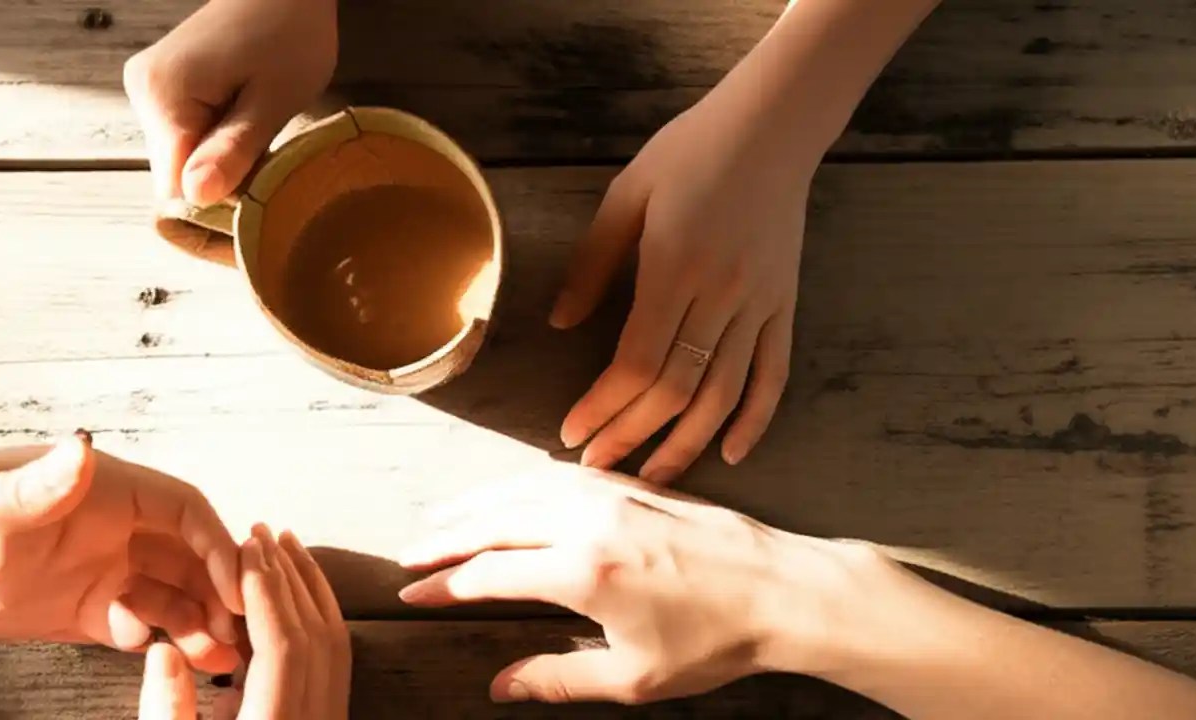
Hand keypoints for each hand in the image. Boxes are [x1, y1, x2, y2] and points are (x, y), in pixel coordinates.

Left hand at [0, 433, 242, 672]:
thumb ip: (35, 484)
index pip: (185, 510)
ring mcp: (104, 568)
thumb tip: (81, 450)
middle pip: (191, 556)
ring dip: (199, 622)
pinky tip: (168, 660)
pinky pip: (139, 624)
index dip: (217, 545)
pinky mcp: (87, 608)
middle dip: (220, 592)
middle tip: (241, 631)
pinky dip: (162, 642)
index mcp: (106, 489)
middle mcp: (116, 526)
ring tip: (219, 657)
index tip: (236, 585)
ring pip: (172, 595)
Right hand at [123, 0, 337, 205]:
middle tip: (269, 165)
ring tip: (261, 137)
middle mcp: (142, 95)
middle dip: (222, 186)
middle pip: (176, 178)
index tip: (257, 204)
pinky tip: (247, 127)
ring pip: (183, 162)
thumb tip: (196, 197)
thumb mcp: (274, 98)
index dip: (216, 209)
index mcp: (164, 97)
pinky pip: (187, 139)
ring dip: (222, 166)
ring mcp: (149, 91)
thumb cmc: (290, 32)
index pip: (173, 191)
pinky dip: (217, 146)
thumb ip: (235, 149)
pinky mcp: (163, 89)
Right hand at [138, 525, 350, 719]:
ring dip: (309, 588)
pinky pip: (336, 659)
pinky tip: (300, 592)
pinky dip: (321, 615)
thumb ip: (167, 709)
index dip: (265, 593)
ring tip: (285, 546)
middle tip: (262, 533)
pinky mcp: (331, 717)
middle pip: (315, 636)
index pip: (282, 647)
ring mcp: (331, 718)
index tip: (247, 548)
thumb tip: (163, 650)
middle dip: (288, 578)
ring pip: (333, 644)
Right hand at [396, 464, 889, 704]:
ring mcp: (614, 496)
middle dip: (447, 536)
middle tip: (411, 551)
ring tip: (444, 516)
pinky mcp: (636, 487)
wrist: (784, 590)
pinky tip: (513, 490)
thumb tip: (501, 686)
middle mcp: (590, 522)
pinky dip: (525, 482)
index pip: (490, 572)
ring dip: (479, 501)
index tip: (414, 592)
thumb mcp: (631, 676)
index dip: (445, 584)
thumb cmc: (714, 641)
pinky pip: (563, 475)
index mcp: (582, 572)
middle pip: (497, 519)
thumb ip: (557, 677)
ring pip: (526, 487)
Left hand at [551, 88, 810, 483]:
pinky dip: (757, 418)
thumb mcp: (627, 194)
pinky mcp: (785, 306)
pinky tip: (733, 452)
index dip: (603, 406)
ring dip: (687, 443)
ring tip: (653, 478)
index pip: (637, 361)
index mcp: (675, 267)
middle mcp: (721, 295)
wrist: (772, 127)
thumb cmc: (691, 152)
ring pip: (724, 394)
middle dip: (632, 436)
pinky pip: (773, 374)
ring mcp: (759, 305)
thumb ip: (593, 263)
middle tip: (596, 467)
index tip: (572, 432)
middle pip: (676, 389)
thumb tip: (559, 324)